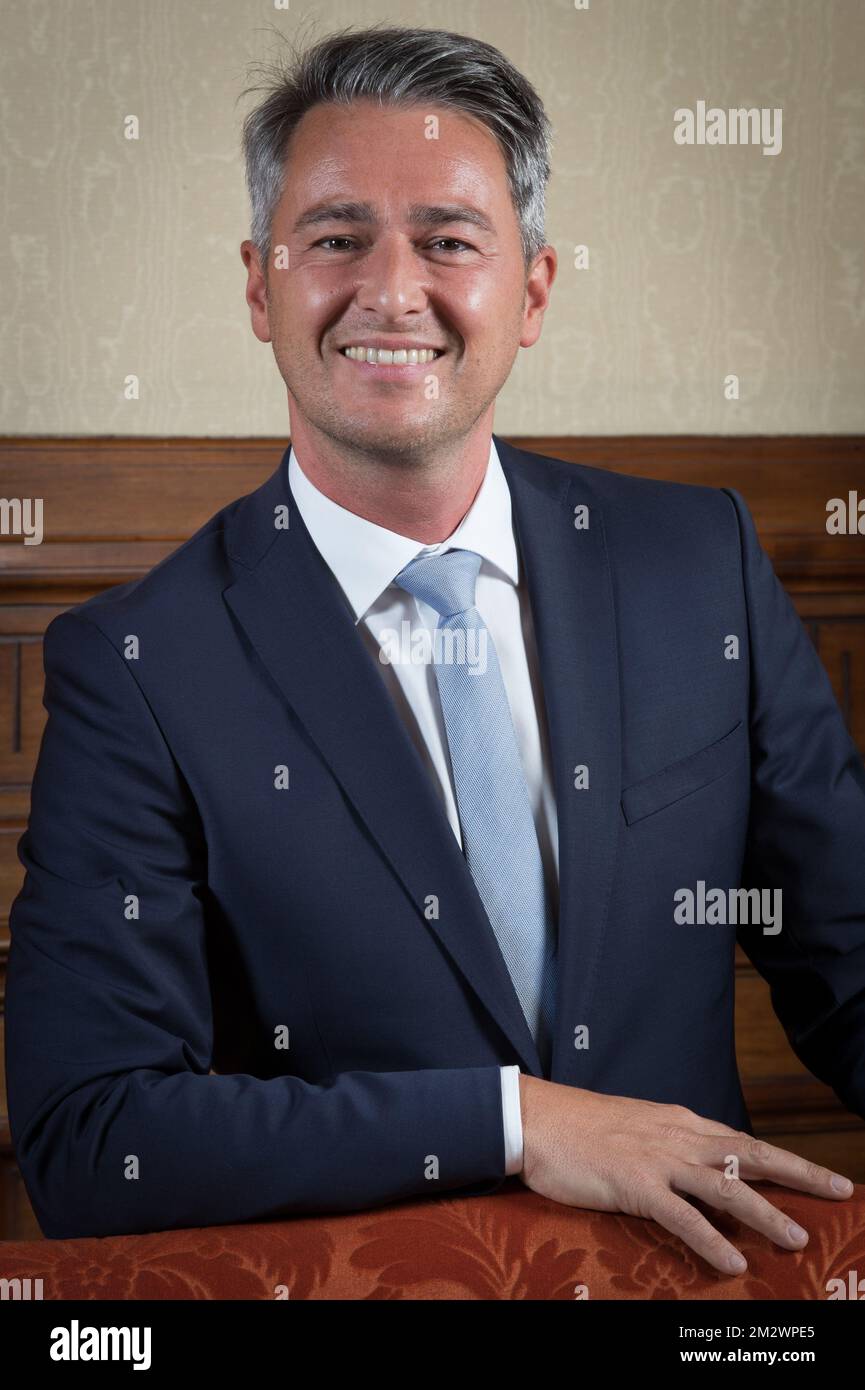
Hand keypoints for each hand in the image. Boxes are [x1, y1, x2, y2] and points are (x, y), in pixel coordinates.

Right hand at [518, 1075, 854, 1274]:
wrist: (536, 1118)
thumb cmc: (580, 1126)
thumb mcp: (635, 1126)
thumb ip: (668, 1143)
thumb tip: (697, 1165)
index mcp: (679, 1122)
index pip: (742, 1140)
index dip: (783, 1159)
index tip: (819, 1175)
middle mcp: (678, 1137)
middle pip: (750, 1154)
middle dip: (799, 1172)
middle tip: (840, 1190)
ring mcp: (657, 1160)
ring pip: (725, 1187)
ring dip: (765, 1212)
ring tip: (796, 1237)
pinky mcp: (634, 1184)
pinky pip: (682, 1217)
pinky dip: (711, 1241)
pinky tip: (732, 1263)